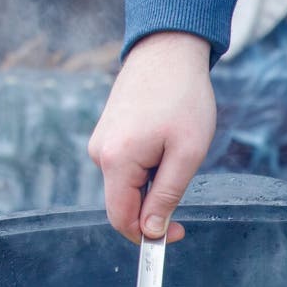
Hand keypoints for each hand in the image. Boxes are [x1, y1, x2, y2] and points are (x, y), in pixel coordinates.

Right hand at [88, 32, 216, 243]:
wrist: (167, 50)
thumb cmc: (183, 98)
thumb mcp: (186, 154)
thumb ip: (167, 196)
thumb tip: (150, 232)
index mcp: (117, 161)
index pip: (123, 219)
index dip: (149, 236)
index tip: (178, 232)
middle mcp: (100, 154)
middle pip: (123, 205)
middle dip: (154, 209)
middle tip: (185, 189)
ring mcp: (100, 143)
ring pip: (127, 187)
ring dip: (153, 186)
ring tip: (176, 154)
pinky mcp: (107, 135)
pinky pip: (126, 168)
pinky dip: (147, 170)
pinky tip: (165, 145)